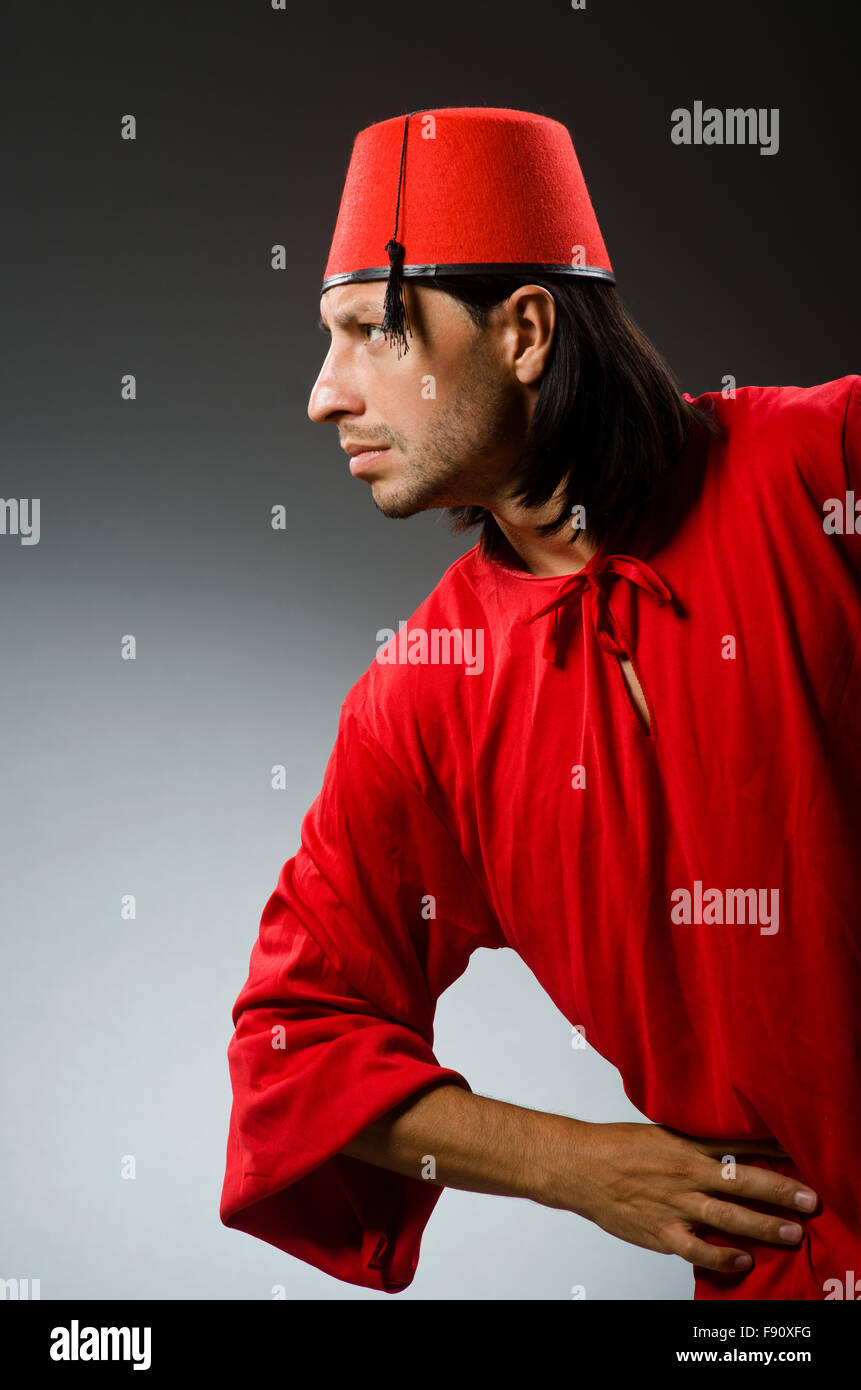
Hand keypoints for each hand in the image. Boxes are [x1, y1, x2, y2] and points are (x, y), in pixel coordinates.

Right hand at [557, 1121, 817, 1273]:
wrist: (578, 1166)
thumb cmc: (615, 1147)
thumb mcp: (659, 1132)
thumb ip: (693, 1141)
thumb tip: (725, 1143)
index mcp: (685, 1144)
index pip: (737, 1143)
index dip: (770, 1147)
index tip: (798, 1150)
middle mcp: (685, 1172)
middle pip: (741, 1181)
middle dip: (779, 1191)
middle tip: (809, 1199)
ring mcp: (674, 1203)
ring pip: (727, 1216)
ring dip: (763, 1225)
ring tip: (792, 1233)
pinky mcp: (661, 1230)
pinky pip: (697, 1249)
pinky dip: (722, 1256)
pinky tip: (743, 1260)